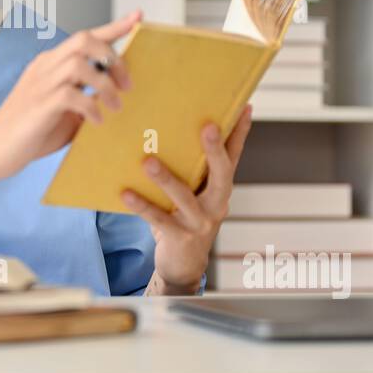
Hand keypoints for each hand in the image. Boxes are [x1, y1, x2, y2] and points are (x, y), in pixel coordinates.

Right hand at [0, 9, 141, 181]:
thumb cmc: (30, 132)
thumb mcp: (64, 113)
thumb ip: (86, 100)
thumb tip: (115, 100)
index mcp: (51, 64)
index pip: (85, 37)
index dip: (114, 27)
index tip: (138, 18)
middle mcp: (45, 67)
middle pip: (83, 40)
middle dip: (112, 58)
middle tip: (127, 85)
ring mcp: (40, 84)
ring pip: (78, 64)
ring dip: (104, 84)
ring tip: (115, 106)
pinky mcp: (38, 105)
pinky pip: (71, 95)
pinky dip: (90, 107)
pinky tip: (96, 121)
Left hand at [121, 103, 253, 291]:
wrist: (183, 265)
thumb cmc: (185, 219)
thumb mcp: (195, 194)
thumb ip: (191, 170)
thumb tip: (169, 131)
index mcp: (220, 188)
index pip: (234, 157)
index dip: (240, 133)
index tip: (246, 107)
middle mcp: (216, 203)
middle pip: (222, 173)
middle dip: (215, 150)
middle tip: (208, 127)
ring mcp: (200, 221)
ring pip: (184, 196)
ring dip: (166, 178)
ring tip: (148, 161)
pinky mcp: (180, 236)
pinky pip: (159, 219)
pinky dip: (142, 206)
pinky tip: (126, 194)